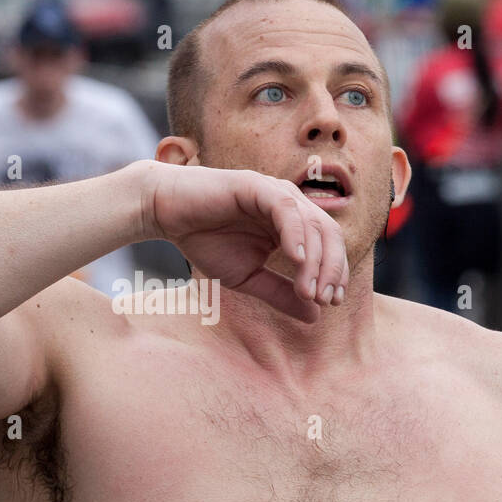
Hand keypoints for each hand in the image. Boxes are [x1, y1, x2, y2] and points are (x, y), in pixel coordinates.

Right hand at [138, 160, 347, 322]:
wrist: (166, 214)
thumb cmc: (204, 240)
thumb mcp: (247, 277)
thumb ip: (280, 292)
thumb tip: (315, 316)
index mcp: (291, 225)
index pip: (327, 247)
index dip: (334, 274)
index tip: (329, 303)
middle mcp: (289, 206)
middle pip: (329, 234)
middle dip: (331, 269)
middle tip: (325, 299)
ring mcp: (275, 192)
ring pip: (312, 223)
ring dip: (315, 260)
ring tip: (309, 290)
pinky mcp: (256, 186)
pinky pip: (285, 209)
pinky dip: (295, 234)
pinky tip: (296, 259)